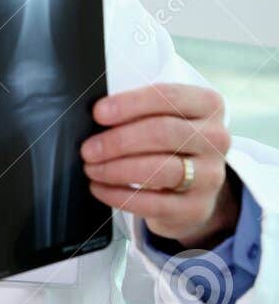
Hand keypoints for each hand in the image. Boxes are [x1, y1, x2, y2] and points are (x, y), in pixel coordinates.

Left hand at [81, 84, 238, 247]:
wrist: (193, 189)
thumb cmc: (168, 145)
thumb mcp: (164, 118)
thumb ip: (139, 111)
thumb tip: (98, 115)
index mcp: (208, 105)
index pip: (169, 96)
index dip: (130, 104)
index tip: (98, 113)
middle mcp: (215, 138)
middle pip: (162, 133)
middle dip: (118, 141)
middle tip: (88, 149)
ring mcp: (210, 175)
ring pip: (160, 169)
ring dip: (116, 169)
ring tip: (92, 168)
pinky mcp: (196, 207)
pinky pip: (153, 202)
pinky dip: (119, 195)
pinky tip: (100, 189)